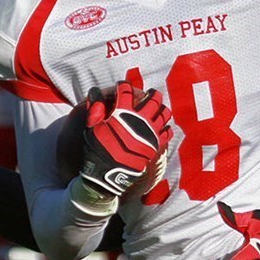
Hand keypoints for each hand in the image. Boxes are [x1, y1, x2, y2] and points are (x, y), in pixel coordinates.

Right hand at [79, 82, 172, 197]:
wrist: (107, 175)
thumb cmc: (97, 150)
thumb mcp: (91, 128)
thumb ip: (95, 109)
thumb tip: (95, 93)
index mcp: (122, 113)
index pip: (126, 92)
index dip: (124, 85)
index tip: (122, 85)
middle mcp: (139, 120)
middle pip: (152, 99)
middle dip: (151, 93)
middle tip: (149, 92)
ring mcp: (150, 133)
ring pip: (164, 113)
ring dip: (162, 107)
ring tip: (159, 106)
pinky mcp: (155, 145)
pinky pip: (167, 132)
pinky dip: (166, 126)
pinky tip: (162, 126)